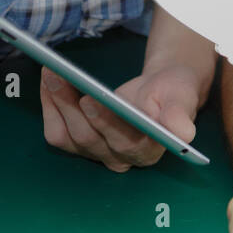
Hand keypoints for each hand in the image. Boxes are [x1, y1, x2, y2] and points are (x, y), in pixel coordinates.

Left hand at [39, 64, 200, 171]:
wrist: (161, 91)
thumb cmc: (172, 93)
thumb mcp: (182, 97)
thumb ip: (179, 113)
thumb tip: (184, 132)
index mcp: (149, 150)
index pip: (123, 142)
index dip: (103, 122)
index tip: (89, 99)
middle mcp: (122, 159)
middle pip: (89, 138)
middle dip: (69, 105)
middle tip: (58, 75)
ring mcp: (99, 154)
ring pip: (69, 137)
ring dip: (57, 104)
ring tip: (51, 73)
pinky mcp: (82, 146)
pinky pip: (58, 134)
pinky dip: (50, 107)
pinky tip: (48, 82)